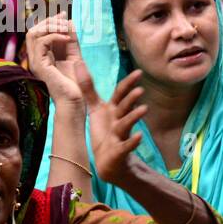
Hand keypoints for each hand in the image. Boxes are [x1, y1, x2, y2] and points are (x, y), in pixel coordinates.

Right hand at [25, 12, 85, 106]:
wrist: (74, 101)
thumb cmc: (75, 83)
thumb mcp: (74, 55)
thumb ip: (71, 40)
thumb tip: (68, 20)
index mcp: (42, 56)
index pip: (38, 32)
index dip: (49, 21)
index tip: (64, 15)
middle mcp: (36, 58)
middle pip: (33, 30)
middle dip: (49, 21)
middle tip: (65, 21)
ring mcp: (35, 62)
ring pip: (33, 33)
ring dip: (51, 27)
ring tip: (66, 29)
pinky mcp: (39, 65)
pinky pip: (41, 43)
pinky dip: (54, 36)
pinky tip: (67, 38)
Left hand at [77, 63, 145, 189]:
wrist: (107, 160)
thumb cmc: (104, 131)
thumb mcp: (95, 108)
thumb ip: (88, 87)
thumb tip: (78, 63)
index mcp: (114, 110)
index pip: (121, 94)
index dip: (129, 83)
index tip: (139, 72)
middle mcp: (119, 120)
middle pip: (125, 107)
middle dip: (132, 99)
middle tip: (140, 90)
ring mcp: (120, 135)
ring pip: (127, 124)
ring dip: (135, 117)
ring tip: (144, 109)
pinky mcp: (119, 150)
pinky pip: (126, 146)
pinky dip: (133, 141)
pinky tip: (139, 136)